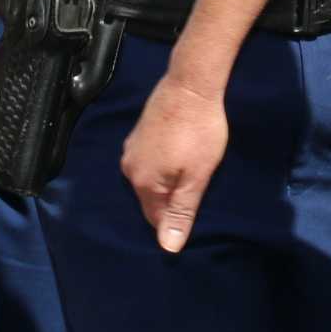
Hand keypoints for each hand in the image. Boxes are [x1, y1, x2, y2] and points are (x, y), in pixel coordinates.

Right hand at [121, 77, 229, 253]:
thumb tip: (167, 247)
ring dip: (166, 183)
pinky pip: (148, 161)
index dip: (175, 222)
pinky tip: (179, 157)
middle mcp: (130, 168)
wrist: (191, 84)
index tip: (195, 215)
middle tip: (197, 193)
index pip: (155, 219)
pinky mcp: (138, 133)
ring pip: (149, 179)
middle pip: (150, 199)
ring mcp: (132, 148)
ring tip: (190, 175)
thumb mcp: (197, 177)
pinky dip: (162, 166)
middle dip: (170, 203)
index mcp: (144, 183)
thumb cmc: (200, 132)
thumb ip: (181, 212)